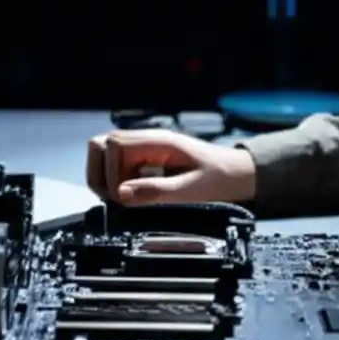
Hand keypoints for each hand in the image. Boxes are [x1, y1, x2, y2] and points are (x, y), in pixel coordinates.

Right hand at [86, 129, 256, 205]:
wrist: (238, 173)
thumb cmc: (220, 178)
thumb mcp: (190, 190)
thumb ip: (155, 191)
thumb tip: (120, 194)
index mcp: (159, 142)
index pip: (114, 145)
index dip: (110, 172)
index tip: (120, 196)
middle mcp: (148, 140)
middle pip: (102, 144)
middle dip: (99, 173)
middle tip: (112, 198)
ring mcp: (146, 148)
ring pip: (106, 153)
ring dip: (106, 177)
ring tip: (120, 199)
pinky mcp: (147, 158)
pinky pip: (119, 164)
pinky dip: (117, 180)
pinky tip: (131, 196)